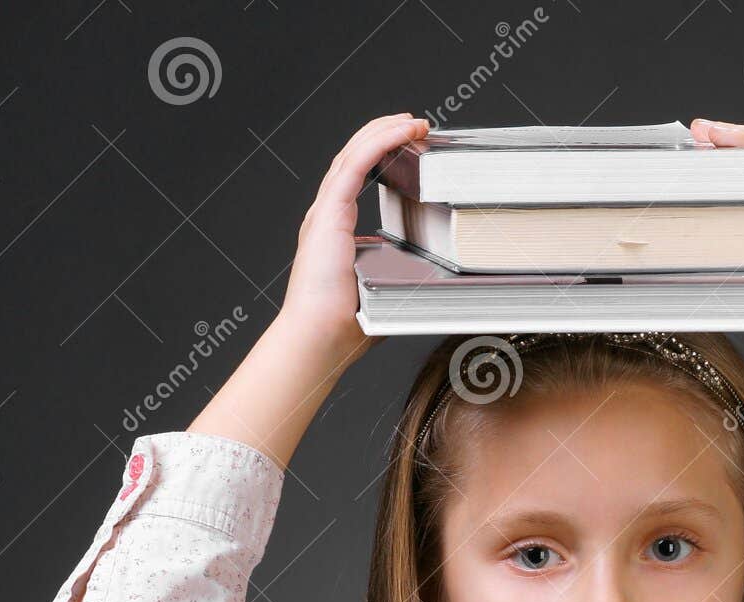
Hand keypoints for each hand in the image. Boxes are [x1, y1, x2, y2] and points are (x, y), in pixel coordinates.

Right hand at [278, 113, 430, 364]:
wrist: (318, 339)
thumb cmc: (344, 328)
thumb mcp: (380, 293)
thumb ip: (395, 279)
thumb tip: (425, 285)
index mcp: (334, 230)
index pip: (355, 176)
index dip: (379, 154)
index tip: (406, 144)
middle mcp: (326, 215)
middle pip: (353, 156)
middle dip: (383, 134)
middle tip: (413, 124)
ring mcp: (325, 212)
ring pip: (354, 152)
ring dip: (385, 130)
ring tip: (413, 121)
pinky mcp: (330, 213)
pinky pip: (357, 163)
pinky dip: (381, 142)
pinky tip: (403, 129)